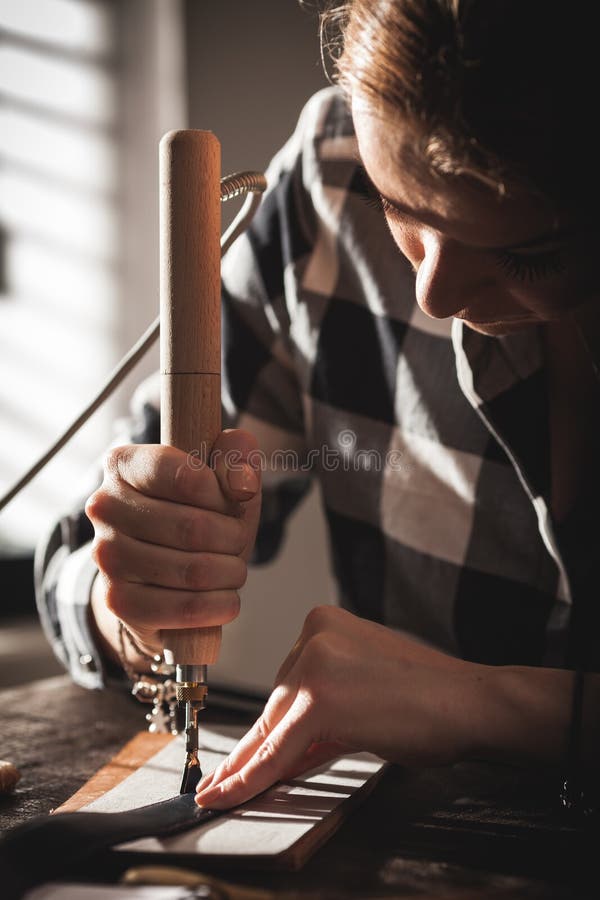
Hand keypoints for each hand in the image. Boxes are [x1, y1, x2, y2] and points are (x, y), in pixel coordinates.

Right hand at [85, 429, 260, 657]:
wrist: (164, 577)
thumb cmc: (198, 518)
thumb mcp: (222, 481)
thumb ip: (237, 458)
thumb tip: (242, 482)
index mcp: (125, 464)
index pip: (185, 475)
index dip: (222, 494)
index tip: (230, 502)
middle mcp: (105, 507)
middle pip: (194, 527)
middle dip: (233, 538)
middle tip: (236, 541)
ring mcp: (106, 556)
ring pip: (194, 570)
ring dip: (230, 573)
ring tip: (231, 569)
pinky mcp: (118, 601)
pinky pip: (187, 607)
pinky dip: (220, 605)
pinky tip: (223, 598)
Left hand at [195, 605, 485, 808]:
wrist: (468, 704)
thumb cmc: (427, 701)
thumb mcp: (360, 700)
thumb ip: (318, 719)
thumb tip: (276, 756)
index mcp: (323, 623)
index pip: (286, 687)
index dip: (257, 729)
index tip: (230, 757)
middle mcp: (313, 633)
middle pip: (276, 705)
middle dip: (255, 751)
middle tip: (222, 785)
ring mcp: (314, 661)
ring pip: (274, 726)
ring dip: (250, 767)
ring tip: (224, 793)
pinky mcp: (317, 696)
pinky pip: (277, 748)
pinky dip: (251, 777)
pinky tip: (227, 793)